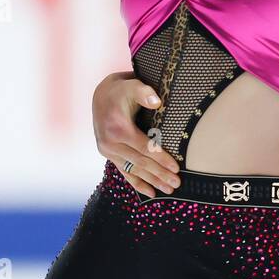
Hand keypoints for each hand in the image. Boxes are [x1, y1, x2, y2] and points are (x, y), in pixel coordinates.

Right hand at [92, 71, 179, 195]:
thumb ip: (144, 92)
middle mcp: (110, 143)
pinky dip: (137, 183)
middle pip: (140, 162)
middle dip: (159, 174)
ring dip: (151, 182)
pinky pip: (124, 171)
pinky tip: (150, 193)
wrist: (101, 95)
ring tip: (169, 191)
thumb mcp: (132, 85)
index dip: (161, 158)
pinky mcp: (109, 154)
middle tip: (177, 184)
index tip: (176, 168)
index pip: (144, 148)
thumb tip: (157, 101)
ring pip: (133, 170)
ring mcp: (108, 151)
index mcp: (117, 129)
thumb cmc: (122, 90)